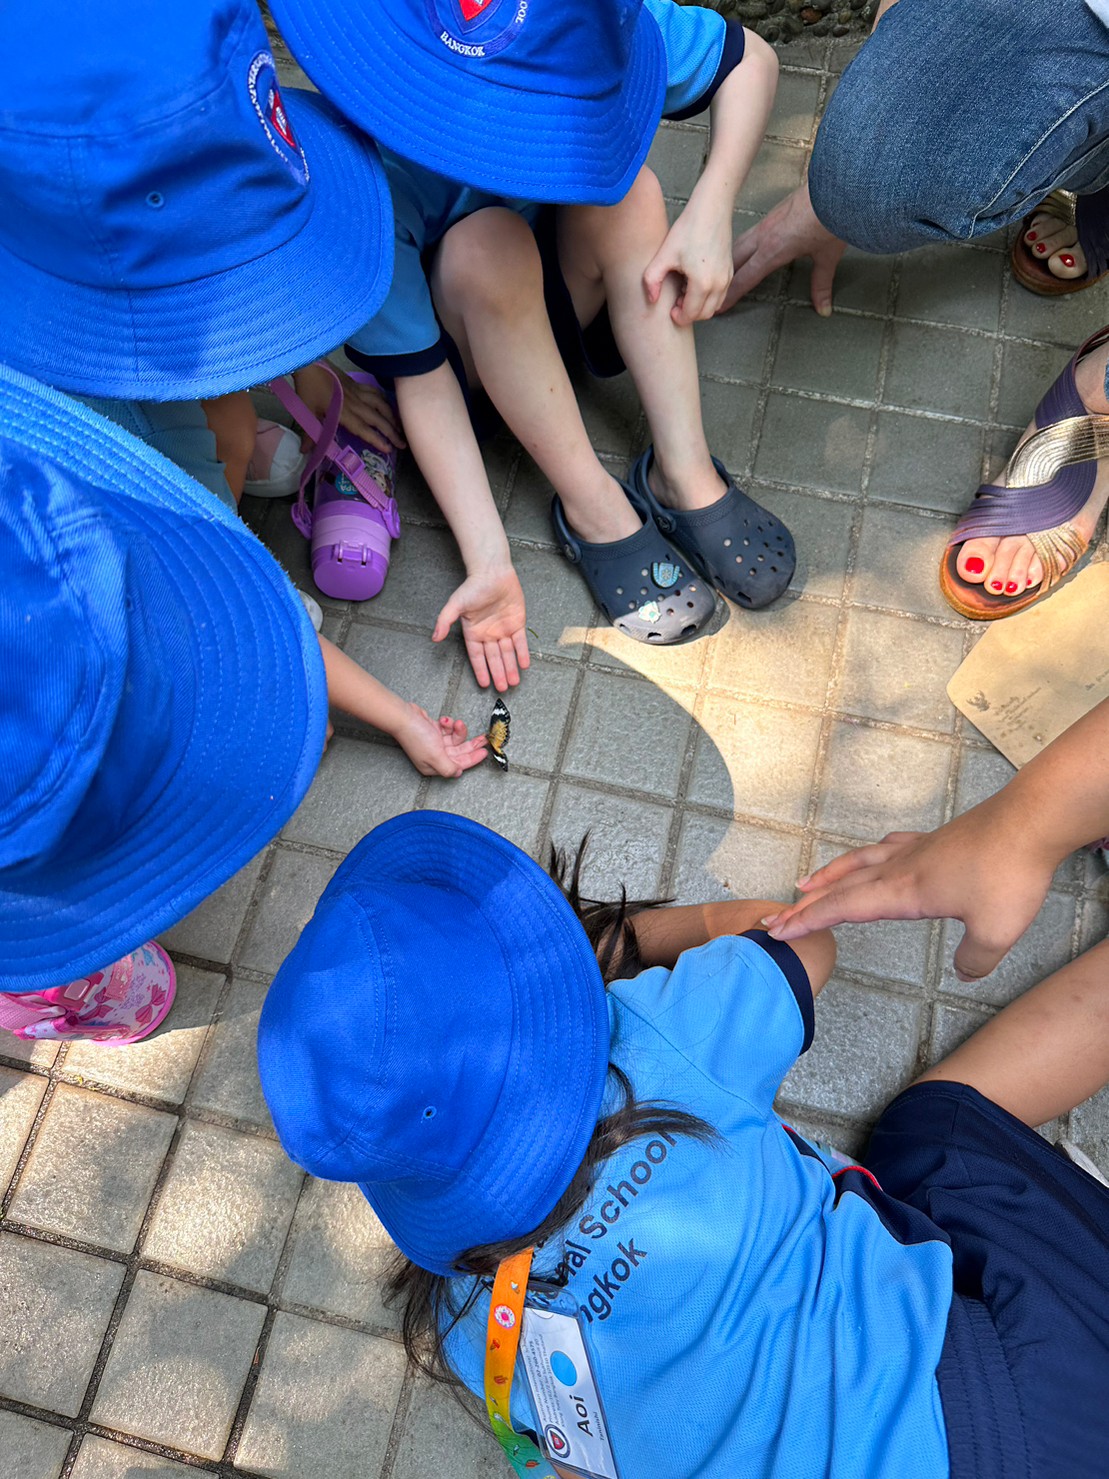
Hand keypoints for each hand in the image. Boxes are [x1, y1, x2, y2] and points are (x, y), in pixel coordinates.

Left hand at [292, 361, 405, 454]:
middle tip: (403, 444)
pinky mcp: (357, 383)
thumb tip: (305, 452)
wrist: (309, 362)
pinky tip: (389, 405)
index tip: (389, 449)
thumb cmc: (307, 387)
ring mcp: (358, 391)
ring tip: (400, 427)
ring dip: (392, 416)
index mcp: (343, 412)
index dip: (377, 439)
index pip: (363, 429)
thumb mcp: (306, 411)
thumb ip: (308, 433)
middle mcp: (355, 403)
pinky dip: (385, 399)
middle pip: (377, 418)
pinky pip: (375, 392)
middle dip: (392, 432)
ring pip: (381, 404)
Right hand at [393, 705, 487, 778]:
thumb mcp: (435, 757)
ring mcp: (435, 743)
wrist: (403, 717)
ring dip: (459, 730)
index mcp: (434, 766)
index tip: (484, 753)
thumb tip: (458, 773)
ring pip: (455, 739)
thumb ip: (448, 768)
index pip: (459, 764)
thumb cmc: (416, 737)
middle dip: (472, 745)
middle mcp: (435, 756)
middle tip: (484, 739)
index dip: (473, 759)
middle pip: (460, 752)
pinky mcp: (434, 730)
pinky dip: (449, 724)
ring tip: (457, 723)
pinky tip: (444, 720)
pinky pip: (448, 729)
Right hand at [433, 565, 530, 691]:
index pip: (477, 657)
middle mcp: (488, 634)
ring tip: (513, 682)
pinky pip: (520, 642)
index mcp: (473, 632)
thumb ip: (445, 621)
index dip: (481, 670)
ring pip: (508, 653)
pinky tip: (524, 665)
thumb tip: (434, 638)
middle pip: (494, 658)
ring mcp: (503, 629)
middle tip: (502, 688)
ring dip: (510, 668)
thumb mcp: (455, 604)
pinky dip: (522, 653)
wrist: (493, 571)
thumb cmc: (473, 587)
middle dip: (498, 673)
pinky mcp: (517, 623)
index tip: (484, 684)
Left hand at [643, 200, 735, 325]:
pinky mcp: (730, 271)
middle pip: (705, 314)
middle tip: (677, 301)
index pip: (691, 314)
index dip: (679, 317)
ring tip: (685, 290)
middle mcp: (719, 284)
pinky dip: (708, 297)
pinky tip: (695, 281)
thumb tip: (651, 300)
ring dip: (699, 306)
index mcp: (702, 283)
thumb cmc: (688, 229)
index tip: (670, 309)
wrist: (711, 209)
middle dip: (689, 313)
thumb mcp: (664, 255)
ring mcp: (727, 278)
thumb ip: (652, 280)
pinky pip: (720, 295)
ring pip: (714, 307)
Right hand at [718, 181, 845, 317]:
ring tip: (722, 270)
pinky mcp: (774, 211)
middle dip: (724, 277)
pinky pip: (750, 232)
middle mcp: (764, 235)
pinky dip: (741, 244)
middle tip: (714, 291)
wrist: (838, 186)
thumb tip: (824, 309)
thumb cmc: (831, 219)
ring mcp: (767, 220)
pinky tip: (744, 246)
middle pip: (734, 259)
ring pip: (739, 243)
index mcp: (772, 250)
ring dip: (729, 258)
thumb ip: (822, 284)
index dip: (731, 295)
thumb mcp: (827, 257)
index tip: (720, 307)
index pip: (745, 278)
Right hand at [761, 807, 1055, 982]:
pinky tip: (875, 855)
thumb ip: (974, 959)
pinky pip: (887, 848)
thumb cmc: (1009, 874)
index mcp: (904, 891)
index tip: (779, 932)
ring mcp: (916, 850)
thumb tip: (964, 973)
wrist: (1030, 821)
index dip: (809, 922)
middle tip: (776, 917)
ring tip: (807, 883)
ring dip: (829, 876)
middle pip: (842, 887)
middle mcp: (900, 867)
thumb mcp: (996, 932)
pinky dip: (868, 856)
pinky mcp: (935, 840)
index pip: (845, 909)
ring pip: (859, 862)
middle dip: (806, 905)